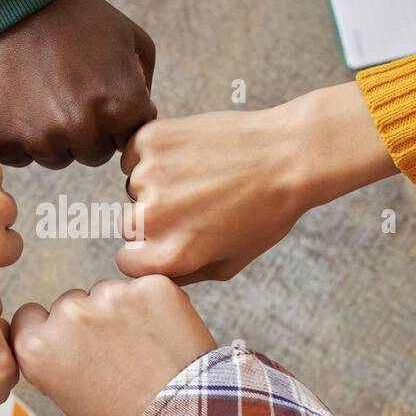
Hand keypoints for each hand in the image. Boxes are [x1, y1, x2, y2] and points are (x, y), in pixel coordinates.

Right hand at [0, 0, 155, 168]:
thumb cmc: (74, 13)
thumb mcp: (128, 35)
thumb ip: (143, 81)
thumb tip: (142, 115)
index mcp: (122, 107)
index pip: (128, 140)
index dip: (114, 118)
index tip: (96, 92)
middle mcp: (83, 130)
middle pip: (92, 154)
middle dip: (85, 130)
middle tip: (65, 91)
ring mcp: (39, 138)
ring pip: (55, 157)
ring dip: (50, 135)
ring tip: (38, 91)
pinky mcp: (0, 139)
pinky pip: (18, 155)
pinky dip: (15, 136)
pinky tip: (13, 100)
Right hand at [10, 276, 214, 415]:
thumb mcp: (67, 396)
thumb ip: (55, 357)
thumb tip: (59, 332)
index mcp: (37, 346)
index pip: (29, 316)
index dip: (50, 330)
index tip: (72, 346)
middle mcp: (67, 315)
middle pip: (71, 302)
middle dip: (90, 322)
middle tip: (119, 358)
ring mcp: (109, 296)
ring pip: (109, 293)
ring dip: (123, 312)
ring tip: (147, 352)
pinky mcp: (150, 286)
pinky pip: (147, 287)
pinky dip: (157, 306)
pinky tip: (167, 338)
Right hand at [117, 82, 396, 283]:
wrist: (289, 154)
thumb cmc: (266, 212)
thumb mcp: (229, 263)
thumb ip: (183, 275)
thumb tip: (150, 272)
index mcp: (170, 255)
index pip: (127, 262)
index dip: (148, 252)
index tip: (169, 237)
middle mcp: (153, 218)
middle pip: (129, 225)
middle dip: (153, 218)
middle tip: (193, 203)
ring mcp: (149, 175)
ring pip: (134, 187)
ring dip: (157, 183)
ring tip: (201, 176)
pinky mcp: (150, 139)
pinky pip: (135, 154)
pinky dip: (154, 154)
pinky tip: (191, 155)